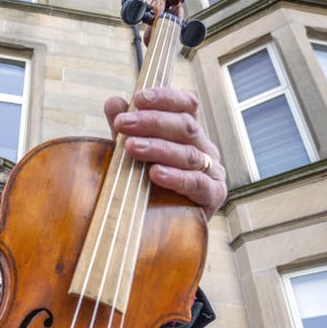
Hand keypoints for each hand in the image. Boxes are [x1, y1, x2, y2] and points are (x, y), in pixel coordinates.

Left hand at [105, 87, 226, 220]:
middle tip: (123, 123)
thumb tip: (113, 101)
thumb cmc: (150, 184)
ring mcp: (212, 171)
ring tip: (131, 147)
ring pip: (188, 153)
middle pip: (185, 126)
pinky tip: (155, 173)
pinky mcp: (213, 195)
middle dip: (152, 122)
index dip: (165, 98)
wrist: (163, 229)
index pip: (186, 105)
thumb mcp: (135, 153)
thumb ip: (126, 129)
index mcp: (189, 133)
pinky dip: (176, 177)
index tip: (139, 97)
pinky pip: (197, 183)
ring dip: (158, 148)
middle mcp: (204, 147)